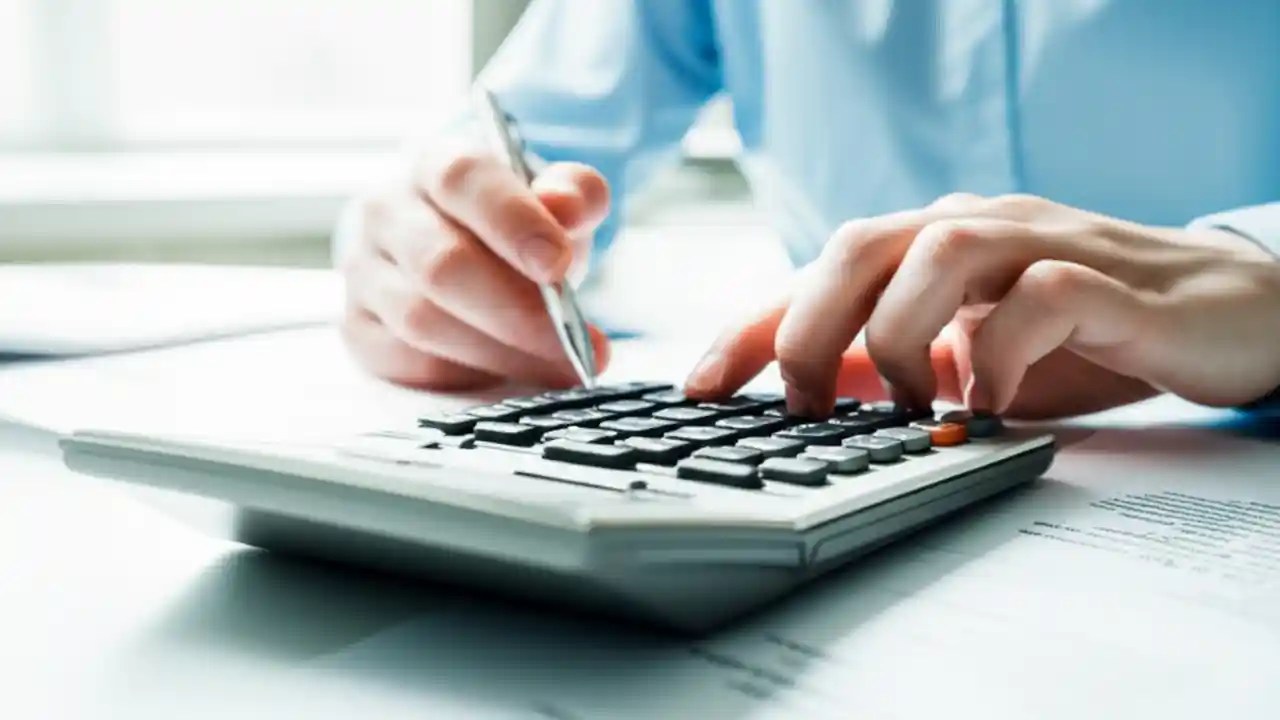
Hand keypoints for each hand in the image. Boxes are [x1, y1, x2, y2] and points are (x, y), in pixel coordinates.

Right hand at [342, 141, 611, 389]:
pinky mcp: (360, 328)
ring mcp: (365, 272)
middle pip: (440, 264)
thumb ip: (574, 194)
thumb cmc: (517, 228)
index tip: (558, 265)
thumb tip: (565, 207)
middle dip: (515, 310)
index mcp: (434, 164)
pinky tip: (511, 377)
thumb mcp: (557, 203)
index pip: (462, 180)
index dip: (512, 222)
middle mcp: (386, 212)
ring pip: (422, 320)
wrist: (473, 261)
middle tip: (574, 343)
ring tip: (560, 370)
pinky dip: (466, 376)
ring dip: (499, 352)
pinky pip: (406, 362)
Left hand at [684, 193, 1279, 418]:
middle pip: (863, 242)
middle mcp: (981, 229)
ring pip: (943, 250)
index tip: (698, 386)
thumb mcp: (972, 354)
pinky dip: (999, 354)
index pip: (823, 269)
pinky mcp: (1112, 284)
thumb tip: (813, 398)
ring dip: (903, 337)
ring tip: (911, 406)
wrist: (1230, 312)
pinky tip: (991, 406)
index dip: (751, 325)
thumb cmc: (1087, 335)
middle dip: (811, 327)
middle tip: (806, 405)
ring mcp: (1046, 246)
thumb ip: (900, 363)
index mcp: (936, 243)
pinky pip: (1042, 299)